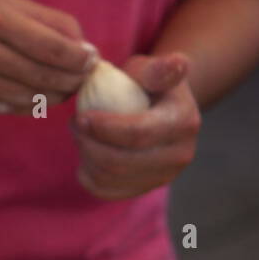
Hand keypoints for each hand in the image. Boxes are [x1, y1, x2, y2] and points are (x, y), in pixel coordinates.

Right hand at [0, 0, 96, 114]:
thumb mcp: (11, 2)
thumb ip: (51, 23)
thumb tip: (85, 52)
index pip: (50, 48)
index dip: (78, 58)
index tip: (92, 60)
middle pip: (42, 76)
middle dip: (71, 80)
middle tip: (84, 78)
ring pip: (29, 98)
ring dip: (55, 95)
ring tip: (66, 87)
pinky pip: (11, 108)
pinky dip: (31, 103)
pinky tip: (40, 94)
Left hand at [72, 53, 200, 199]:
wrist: (160, 107)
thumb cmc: (149, 82)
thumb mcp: (153, 68)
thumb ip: (157, 68)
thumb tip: (169, 68)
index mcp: (184, 122)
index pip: (139, 134)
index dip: (104, 128)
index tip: (81, 116)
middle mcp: (179, 154)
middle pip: (121, 162)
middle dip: (89, 144)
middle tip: (74, 123)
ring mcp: (164, 176)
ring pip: (111, 178)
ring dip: (86, 157)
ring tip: (79, 134)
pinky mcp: (145, 188)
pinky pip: (107, 191)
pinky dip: (88, 175)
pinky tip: (85, 155)